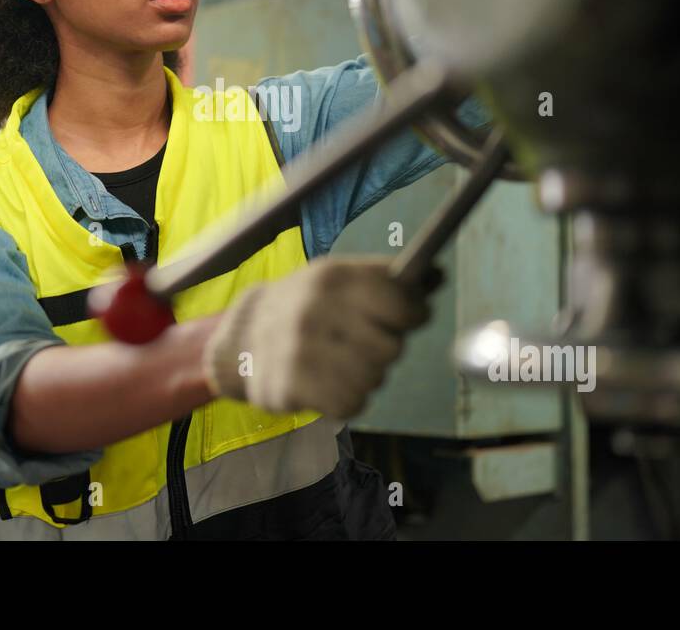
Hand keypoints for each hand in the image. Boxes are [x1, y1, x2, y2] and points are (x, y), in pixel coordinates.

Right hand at [202, 256, 429, 418]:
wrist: (241, 337)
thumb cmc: (306, 306)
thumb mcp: (339, 278)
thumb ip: (387, 278)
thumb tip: (437, 275)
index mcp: (332, 277)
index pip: (401, 302)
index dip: (412, 313)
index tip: (404, 317)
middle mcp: (315, 310)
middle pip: (391, 347)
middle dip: (383, 349)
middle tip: (359, 343)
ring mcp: (300, 349)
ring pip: (373, 379)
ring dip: (365, 377)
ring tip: (340, 363)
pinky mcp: (290, 386)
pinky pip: (350, 405)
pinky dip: (345, 400)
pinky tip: (327, 384)